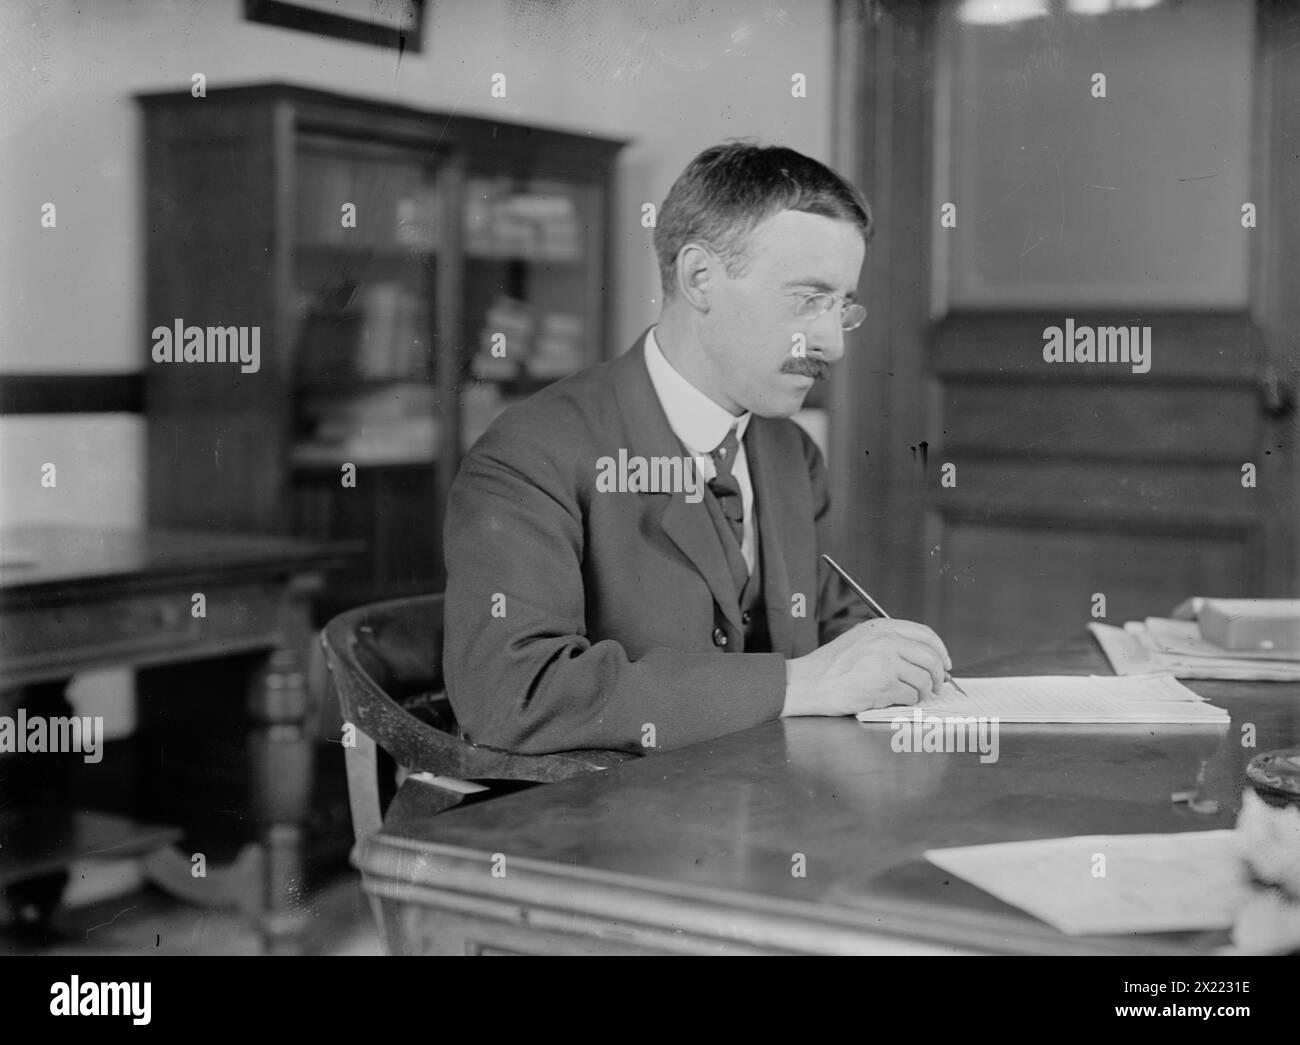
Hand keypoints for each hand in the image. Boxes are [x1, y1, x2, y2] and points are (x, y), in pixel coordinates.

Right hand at [781, 618, 952, 717]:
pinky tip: (895, 700)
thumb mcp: (859, 641)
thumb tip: (922, 658)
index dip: (941, 651)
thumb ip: (888, 643)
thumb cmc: (830, 666)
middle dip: (939, 675)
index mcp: (881, 628)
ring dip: (922, 691)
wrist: (809, 683)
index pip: (925, 634)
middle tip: (937, 686)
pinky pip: (910, 695)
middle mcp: (886, 641)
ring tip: (913, 696)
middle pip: (931, 657)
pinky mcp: (884, 684)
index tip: (945, 663)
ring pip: (923, 679)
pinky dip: (907, 701)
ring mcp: (886, 662)